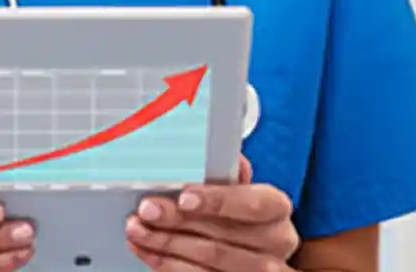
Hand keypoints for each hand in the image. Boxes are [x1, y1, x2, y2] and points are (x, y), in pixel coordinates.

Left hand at [126, 156, 299, 270]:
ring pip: (211, 261)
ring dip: (167, 245)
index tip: (184, 197)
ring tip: (139, 230)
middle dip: (179, 222)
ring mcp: (261, 270)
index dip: (218, 201)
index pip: (253, 204)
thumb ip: (226, 172)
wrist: (252, 247)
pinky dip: (168, 265)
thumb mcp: (238, 185)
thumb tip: (217, 154)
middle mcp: (275, 243)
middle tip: (147, 209)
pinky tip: (149, 252)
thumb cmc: (242, 210)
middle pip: (224, 236)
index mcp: (276, 208)